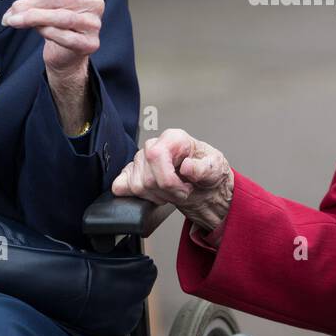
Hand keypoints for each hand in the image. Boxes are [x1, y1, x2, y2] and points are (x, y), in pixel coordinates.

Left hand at [2, 0, 102, 82]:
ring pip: (62, 18)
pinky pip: (66, 37)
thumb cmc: (56, 18)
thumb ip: (33, 0)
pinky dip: (48, 33)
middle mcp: (94, 1)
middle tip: (12, 11)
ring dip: (34, 19)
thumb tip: (14, 10)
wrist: (67, 49)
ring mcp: (94, 23)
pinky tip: (38, 30)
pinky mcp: (91, 43)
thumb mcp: (46, 2)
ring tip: (14, 21)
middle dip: (31, 5)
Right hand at [111, 129, 233, 232]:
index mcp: (173, 138)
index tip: (183, 189)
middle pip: (147, 177)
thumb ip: (203, 168)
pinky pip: (120, 186)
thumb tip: (186, 167)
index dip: (168, 179)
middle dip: (167, 192)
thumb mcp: (215, 168)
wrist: (204, 183)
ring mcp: (141, 160)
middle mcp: (154, 146)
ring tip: (172, 192)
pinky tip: (154, 194)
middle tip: (183, 192)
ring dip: (157, 196)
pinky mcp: (133, 174)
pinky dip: (135, 195)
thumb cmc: (208, 170)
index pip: (155, 156)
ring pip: (136, 186)